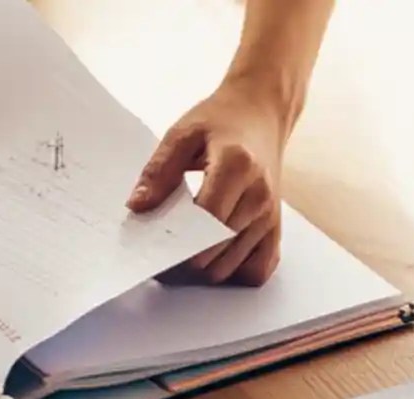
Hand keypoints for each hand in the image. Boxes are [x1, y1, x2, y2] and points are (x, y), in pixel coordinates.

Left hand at [128, 79, 289, 285]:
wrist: (261, 113)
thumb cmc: (220, 121)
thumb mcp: (182, 134)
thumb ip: (159, 170)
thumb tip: (137, 205)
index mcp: (237, 167)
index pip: (205, 222)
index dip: (176, 240)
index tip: (152, 243)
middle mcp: (259, 195)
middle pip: (216, 251)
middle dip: (183, 258)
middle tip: (161, 249)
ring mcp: (270, 214)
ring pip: (231, 267)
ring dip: (203, 268)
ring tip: (183, 250)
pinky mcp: (276, 226)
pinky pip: (258, 269)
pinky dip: (234, 271)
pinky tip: (214, 256)